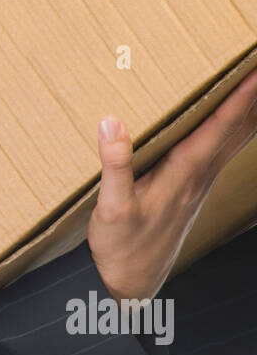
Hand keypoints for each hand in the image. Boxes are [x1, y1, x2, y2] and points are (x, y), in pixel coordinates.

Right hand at [88, 66, 256, 301]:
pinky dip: (237, 127)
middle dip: (253, 97)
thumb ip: (115, 165)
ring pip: (236, 139)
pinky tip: (237, 120)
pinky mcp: (192, 188)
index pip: (220, 127)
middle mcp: (200, 175)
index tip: (254, 70)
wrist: (131, 284)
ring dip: (250, 110)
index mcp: (184, 173)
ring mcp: (200, 183)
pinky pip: (225, 149)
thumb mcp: (111, 209)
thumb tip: (111, 122)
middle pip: (239, 129)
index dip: (240, 97)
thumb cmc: (122, 248)